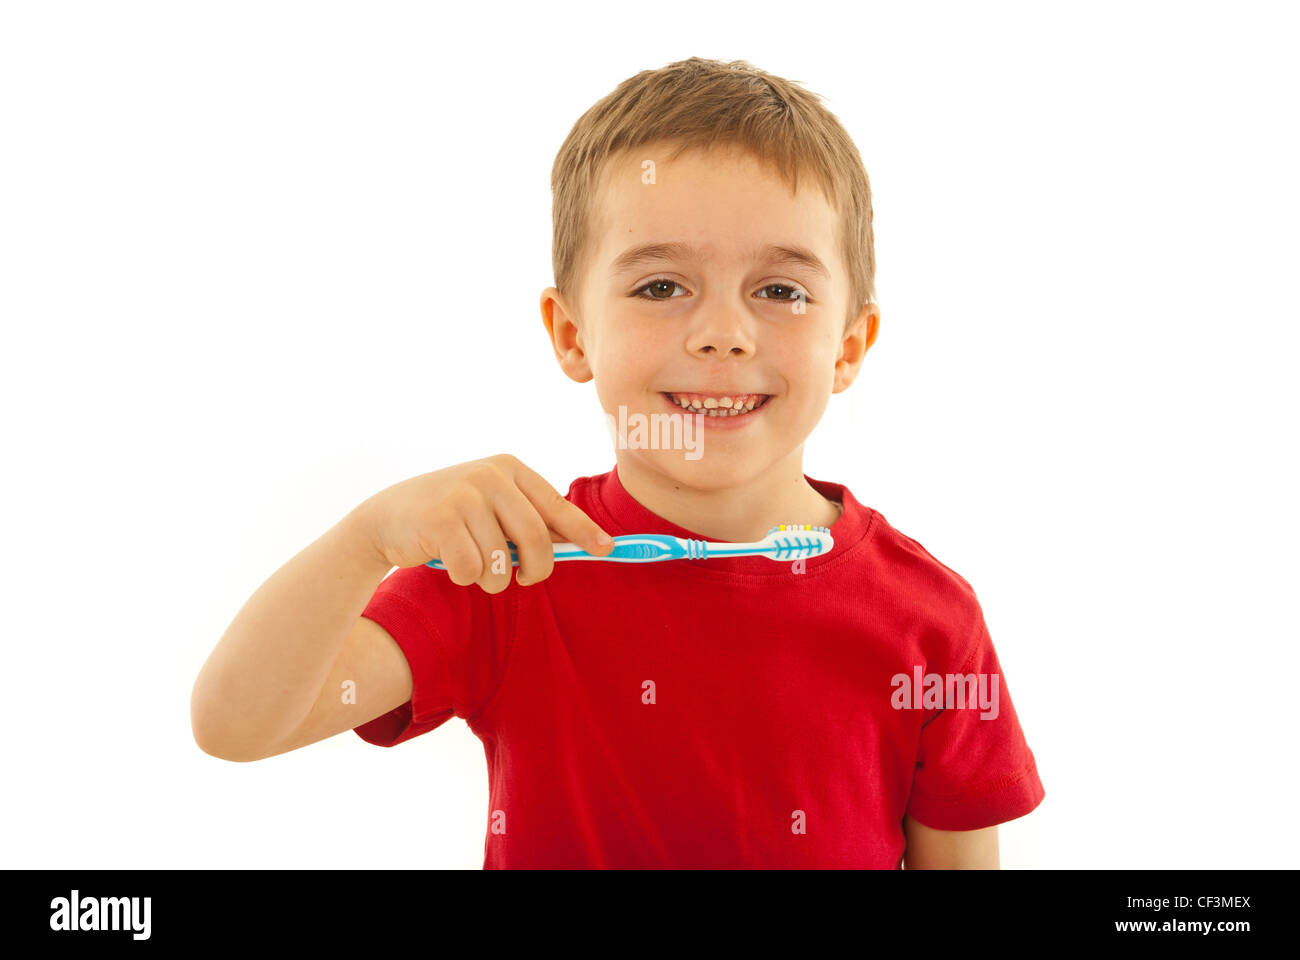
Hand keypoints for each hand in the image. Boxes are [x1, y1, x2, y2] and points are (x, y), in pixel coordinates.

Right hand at [354, 454, 613, 592]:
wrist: (386, 519)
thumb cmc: (450, 518)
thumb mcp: (491, 508)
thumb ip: (529, 521)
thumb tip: (582, 544)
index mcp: (509, 468)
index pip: (555, 504)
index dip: (583, 530)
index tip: (606, 549)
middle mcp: (490, 475)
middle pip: (536, 538)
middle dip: (536, 569)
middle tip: (526, 579)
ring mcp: (465, 494)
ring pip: (501, 561)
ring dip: (492, 579)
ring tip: (475, 567)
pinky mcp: (441, 518)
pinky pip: (472, 569)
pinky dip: (464, 577)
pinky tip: (448, 562)